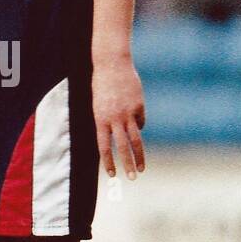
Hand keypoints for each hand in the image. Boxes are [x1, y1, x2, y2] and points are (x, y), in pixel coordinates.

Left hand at [92, 55, 145, 179]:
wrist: (111, 64)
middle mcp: (115, 118)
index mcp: (100, 119)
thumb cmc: (101, 85)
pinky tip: (134, 112)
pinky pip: (140, 120)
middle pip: (123, 147)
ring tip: (142, 168)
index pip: (104, 146)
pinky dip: (138, 122)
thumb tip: (119, 139)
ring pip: (136, 139)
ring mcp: (129, 112)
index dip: (108, 162)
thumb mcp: (98, 105)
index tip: (113, 174)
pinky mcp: (139, 106)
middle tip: (132, 178)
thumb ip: (106, 123)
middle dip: (128, 164)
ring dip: (139, 156)